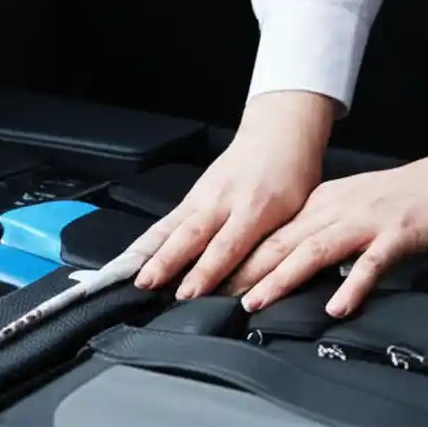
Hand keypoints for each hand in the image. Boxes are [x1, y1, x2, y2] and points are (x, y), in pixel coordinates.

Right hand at [132, 91, 335, 298]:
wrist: (278, 134)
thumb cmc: (293, 177)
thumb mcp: (298, 213)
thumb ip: (278, 247)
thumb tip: (259, 289)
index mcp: (256, 208)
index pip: (228, 245)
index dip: (206, 270)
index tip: (189, 293)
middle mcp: (223, 201)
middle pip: (191, 236)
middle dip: (167, 262)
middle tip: (147, 285)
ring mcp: (203, 197)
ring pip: (172, 228)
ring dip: (149, 253)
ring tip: (130, 275)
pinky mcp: (191, 196)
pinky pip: (165, 222)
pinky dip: (146, 241)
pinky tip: (129, 259)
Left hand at [228, 118, 427, 316]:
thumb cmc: (408, 199)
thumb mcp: (352, 208)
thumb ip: (320, 230)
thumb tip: (286, 260)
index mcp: (321, 204)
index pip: (269, 234)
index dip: (235, 259)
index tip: (208, 281)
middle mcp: (335, 210)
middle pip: (280, 243)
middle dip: (241, 271)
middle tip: (210, 296)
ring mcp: (365, 222)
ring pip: (312, 251)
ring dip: (280, 278)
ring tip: (254, 302)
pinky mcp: (397, 236)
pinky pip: (370, 264)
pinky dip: (351, 285)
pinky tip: (336, 306)